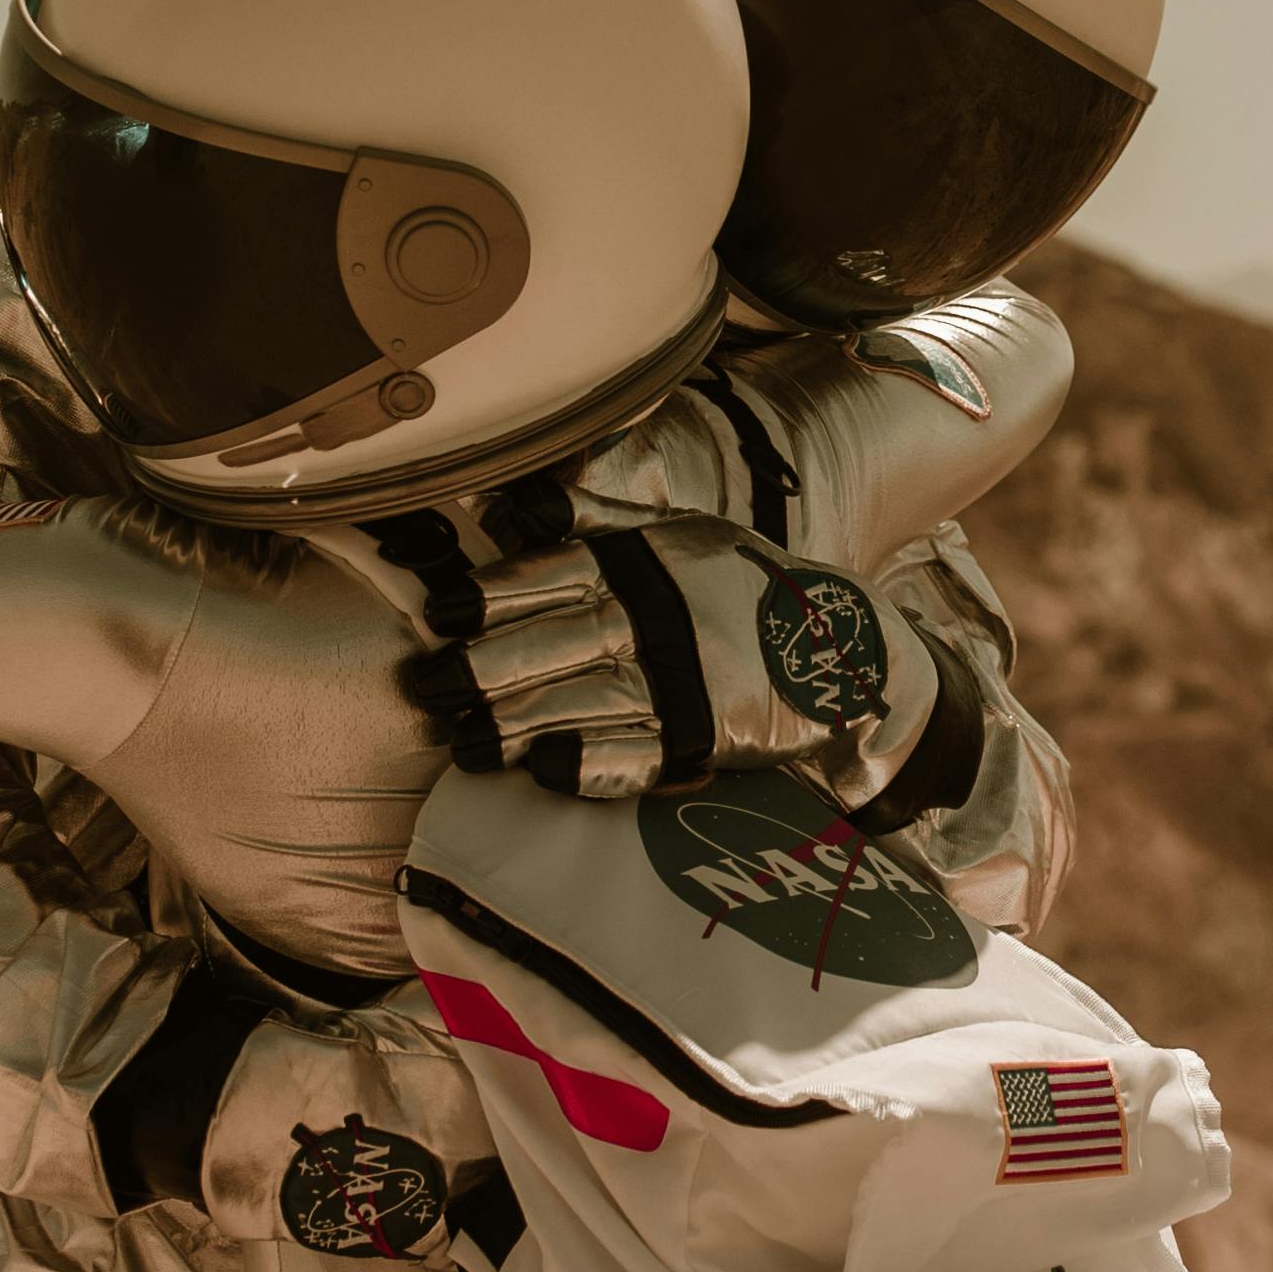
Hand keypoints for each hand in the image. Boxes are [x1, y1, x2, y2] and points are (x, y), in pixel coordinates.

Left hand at [409, 518, 943, 801]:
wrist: (846, 650)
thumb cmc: (746, 589)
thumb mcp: (682, 535)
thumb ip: (597, 518)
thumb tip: (516, 500)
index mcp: (647, 565)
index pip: (556, 575)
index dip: (493, 595)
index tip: (441, 613)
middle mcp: (661, 620)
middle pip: (558, 643)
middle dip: (485, 668)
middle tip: (427, 688)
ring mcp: (686, 682)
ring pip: (585, 702)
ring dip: (518, 726)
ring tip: (463, 744)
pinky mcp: (708, 737)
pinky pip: (641, 755)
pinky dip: (592, 764)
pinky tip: (544, 771)